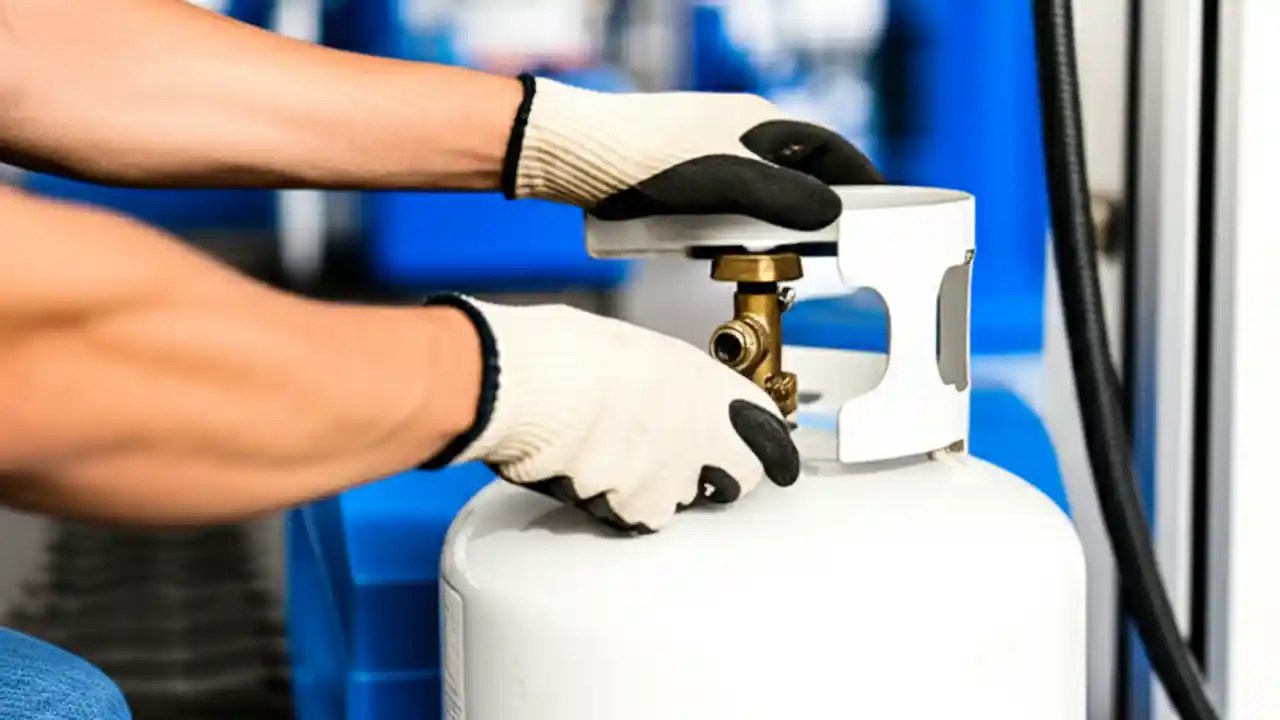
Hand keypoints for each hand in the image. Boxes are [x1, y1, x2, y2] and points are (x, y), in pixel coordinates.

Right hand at [424, 296, 799, 533]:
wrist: (533, 388)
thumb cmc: (569, 356)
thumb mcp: (639, 351)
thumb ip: (673, 381)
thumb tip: (671, 393)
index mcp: (711, 388)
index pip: (769, 429)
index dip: (764, 445)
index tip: (767, 452)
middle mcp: (704, 437)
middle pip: (738, 477)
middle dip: (716, 473)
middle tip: (675, 454)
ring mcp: (673, 479)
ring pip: (679, 500)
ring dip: (656, 488)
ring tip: (610, 454)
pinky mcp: (634, 511)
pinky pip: (633, 517)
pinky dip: (615, 503)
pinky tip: (590, 472)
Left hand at [500, 74, 882, 231]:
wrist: (570, 156)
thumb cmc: (644, 160)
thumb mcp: (725, 183)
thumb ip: (784, 201)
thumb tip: (834, 216)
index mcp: (761, 124)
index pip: (831, 152)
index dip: (862, 182)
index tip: (888, 210)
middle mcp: (740, 135)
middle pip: (799, 176)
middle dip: (817, 213)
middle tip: (836, 250)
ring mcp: (709, 156)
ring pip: (760, 197)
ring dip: (772, 228)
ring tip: (782, 262)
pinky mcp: (678, 180)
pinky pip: (723, 209)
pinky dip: (735, 232)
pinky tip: (726, 254)